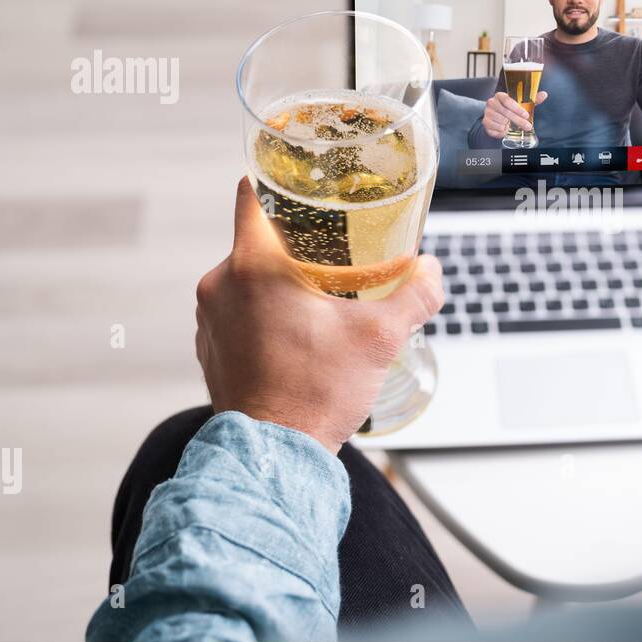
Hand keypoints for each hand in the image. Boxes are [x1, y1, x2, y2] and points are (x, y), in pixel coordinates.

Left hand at [194, 178, 443, 453]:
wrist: (275, 458)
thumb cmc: (316, 394)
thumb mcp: (380, 338)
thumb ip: (413, 296)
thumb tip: (431, 272)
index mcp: (253, 266)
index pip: (251, 195)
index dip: (276, 183)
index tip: (303, 186)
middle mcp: (220, 286)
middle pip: (256, 239)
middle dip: (295, 242)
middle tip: (334, 251)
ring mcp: (210, 320)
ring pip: (246, 278)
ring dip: (279, 282)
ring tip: (321, 297)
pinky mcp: (210, 349)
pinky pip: (236, 313)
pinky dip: (263, 315)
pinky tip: (298, 334)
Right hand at [482, 89, 547, 138]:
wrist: (496, 117)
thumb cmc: (510, 109)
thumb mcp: (521, 104)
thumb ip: (532, 100)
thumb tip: (544, 94)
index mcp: (500, 95)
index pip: (507, 100)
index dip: (517, 108)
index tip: (526, 115)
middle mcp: (491, 103)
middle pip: (506, 113)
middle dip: (518, 121)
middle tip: (527, 126)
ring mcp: (487, 113)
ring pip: (501, 122)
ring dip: (509, 125)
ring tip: (510, 124)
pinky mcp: (485, 123)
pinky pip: (496, 129)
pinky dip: (502, 131)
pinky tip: (505, 128)